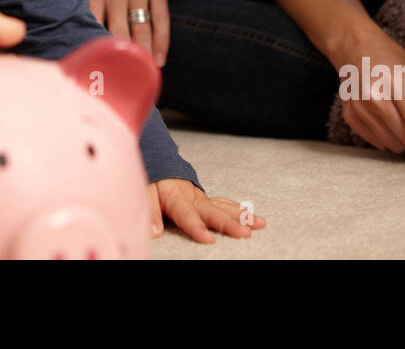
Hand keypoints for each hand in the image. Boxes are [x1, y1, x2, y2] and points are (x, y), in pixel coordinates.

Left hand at [80, 0, 170, 66]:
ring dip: (142, 54)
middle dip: (120, 58)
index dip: (95, 49)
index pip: (93, 25)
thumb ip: (89, 8)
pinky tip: (159, 59)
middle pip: (118, 31)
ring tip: (142, 74)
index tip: (96, 72)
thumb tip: (80, 41)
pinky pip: (161, 18)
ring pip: (141, 27)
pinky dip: (161, 41)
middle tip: (121, 81)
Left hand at [147, 179, 264, 243]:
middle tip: (245, 233)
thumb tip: (153, 232)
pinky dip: (239, 210)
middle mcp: (194, 198)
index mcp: (177, 198)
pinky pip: (225, 204)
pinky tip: (252, 216)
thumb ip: (151, 213)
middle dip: (229, 223)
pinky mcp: (207, 199)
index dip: (197, 227)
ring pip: (224, 206)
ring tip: (259, 224)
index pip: (187, 215)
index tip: (208, 239)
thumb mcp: (145, 193)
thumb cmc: (153, 182)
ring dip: (241, 216)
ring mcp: (203, 198)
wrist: (160, 164)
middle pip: (213, 212)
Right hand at [333, 24, 404, 151]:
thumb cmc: (393, 60)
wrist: (355, 48)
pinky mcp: (350, 117)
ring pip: (396, 147)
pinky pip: (379, 144)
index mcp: (398, 84)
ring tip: (402, 115)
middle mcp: (375, 97)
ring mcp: (360, 108)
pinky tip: (386, 117)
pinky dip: (388, 136)